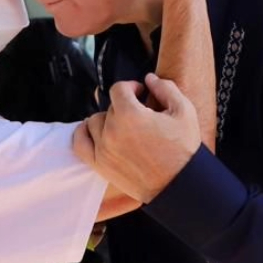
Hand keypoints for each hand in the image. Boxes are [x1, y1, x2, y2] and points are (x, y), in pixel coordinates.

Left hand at [74, 74, 199, 202]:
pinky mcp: (99, 164)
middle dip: (125, 107)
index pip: (119, 89)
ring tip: (124, 126)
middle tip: (140, 116)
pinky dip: (84, 133)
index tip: (140, 92)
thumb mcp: (183, 111)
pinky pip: (79, 142)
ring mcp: (102, 148)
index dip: (131, 87)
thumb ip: (165, 88)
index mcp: (130, 115)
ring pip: (94, 122)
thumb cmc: (183, 149)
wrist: (179, 184)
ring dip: (107, 120)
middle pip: (110, 107)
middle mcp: (111, 131)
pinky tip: (95, 131)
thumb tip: (149, 78)